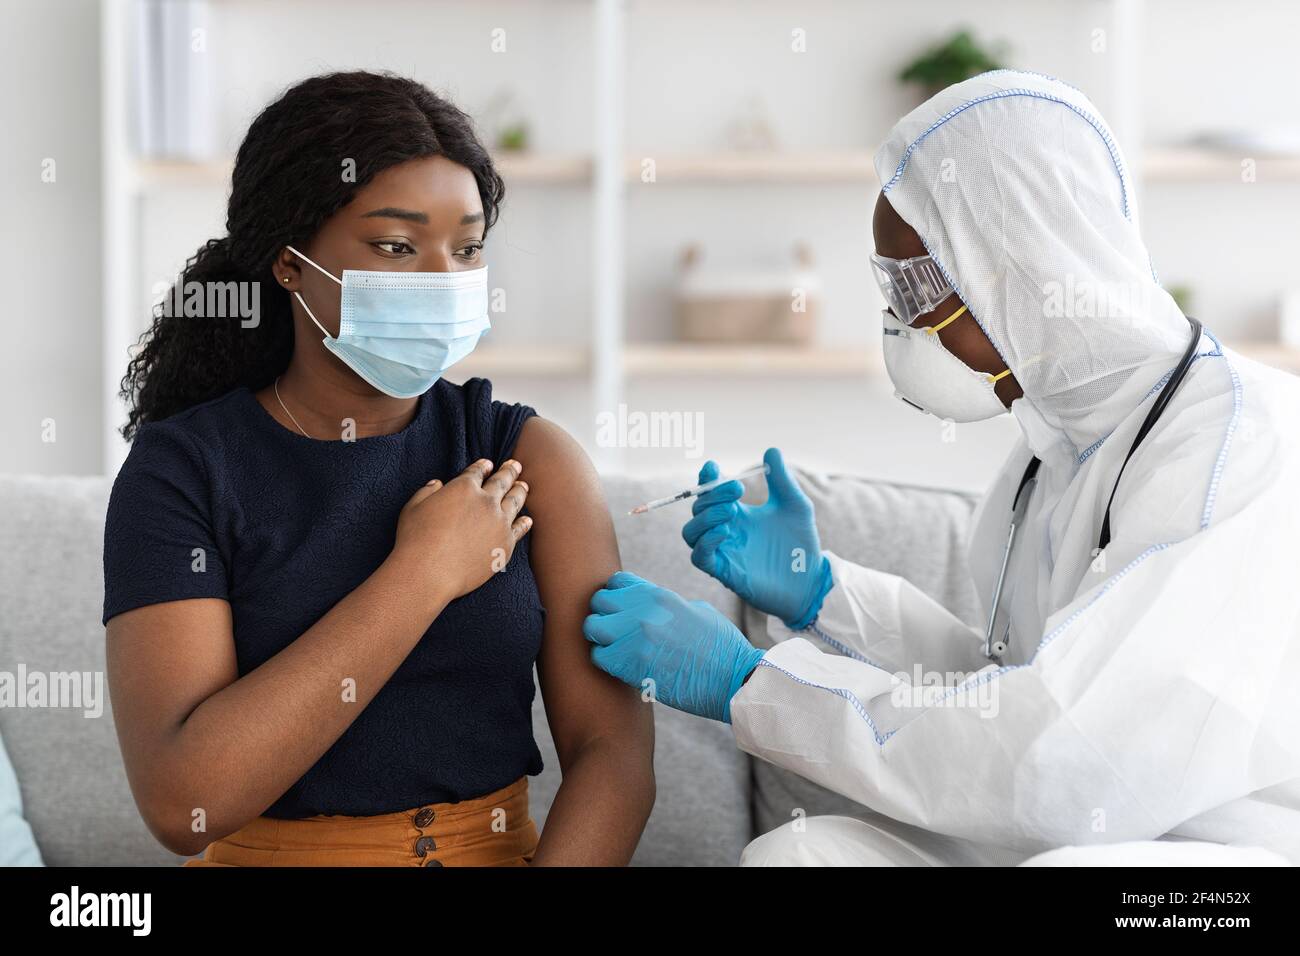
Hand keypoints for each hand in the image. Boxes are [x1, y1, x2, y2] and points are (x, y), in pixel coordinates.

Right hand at [393, 458, 531, 605]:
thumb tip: (437, 484)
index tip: (487, 464)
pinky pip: (519, 529)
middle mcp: (486, 501)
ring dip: (520, 491)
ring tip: (524, 485)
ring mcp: (499, 522)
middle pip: (502, 481)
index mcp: (464, 487)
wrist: (430, 572)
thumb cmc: (415, 539)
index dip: (482, 466)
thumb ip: (426, 492)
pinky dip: (525, 522)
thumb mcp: (413, 507)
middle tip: (515, 465)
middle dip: (509, 471)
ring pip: (515, 501)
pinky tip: (527, 519)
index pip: (477, 472)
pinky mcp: (506, 544)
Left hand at [583, 571, 763, 722]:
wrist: (734, 679)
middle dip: (604, 615)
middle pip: (599, 601)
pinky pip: (599, 657)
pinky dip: (606, 662)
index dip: (616, 596)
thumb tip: (650, 609)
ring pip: (592, 627)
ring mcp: (636, 637)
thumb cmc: (722, 647)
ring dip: (600, 638)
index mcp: (660, 595)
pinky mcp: (632, 665)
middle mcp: (644, 611)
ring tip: (616, 649)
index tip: (622, 611)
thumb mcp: (697, 611)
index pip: (617, 582)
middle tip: (616, 632)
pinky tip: (622, 667)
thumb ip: (667, 606)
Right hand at [682, 447, 831, 628]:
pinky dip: (706, 541)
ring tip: (731, 511)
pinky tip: (725, 532)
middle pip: (697, 509)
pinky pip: (699, 557)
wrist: (810, 580)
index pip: (709, 493)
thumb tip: (771, 450)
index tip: (714, 467)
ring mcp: (723, 551)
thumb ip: (782, 480)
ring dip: (704, 517)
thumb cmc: (801, 545)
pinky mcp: (724, 572)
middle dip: (711, 495)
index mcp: (737, 514)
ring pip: (690, 532)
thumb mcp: (795, 506)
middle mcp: (725, 531)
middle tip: (738, 490)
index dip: (706, 478)